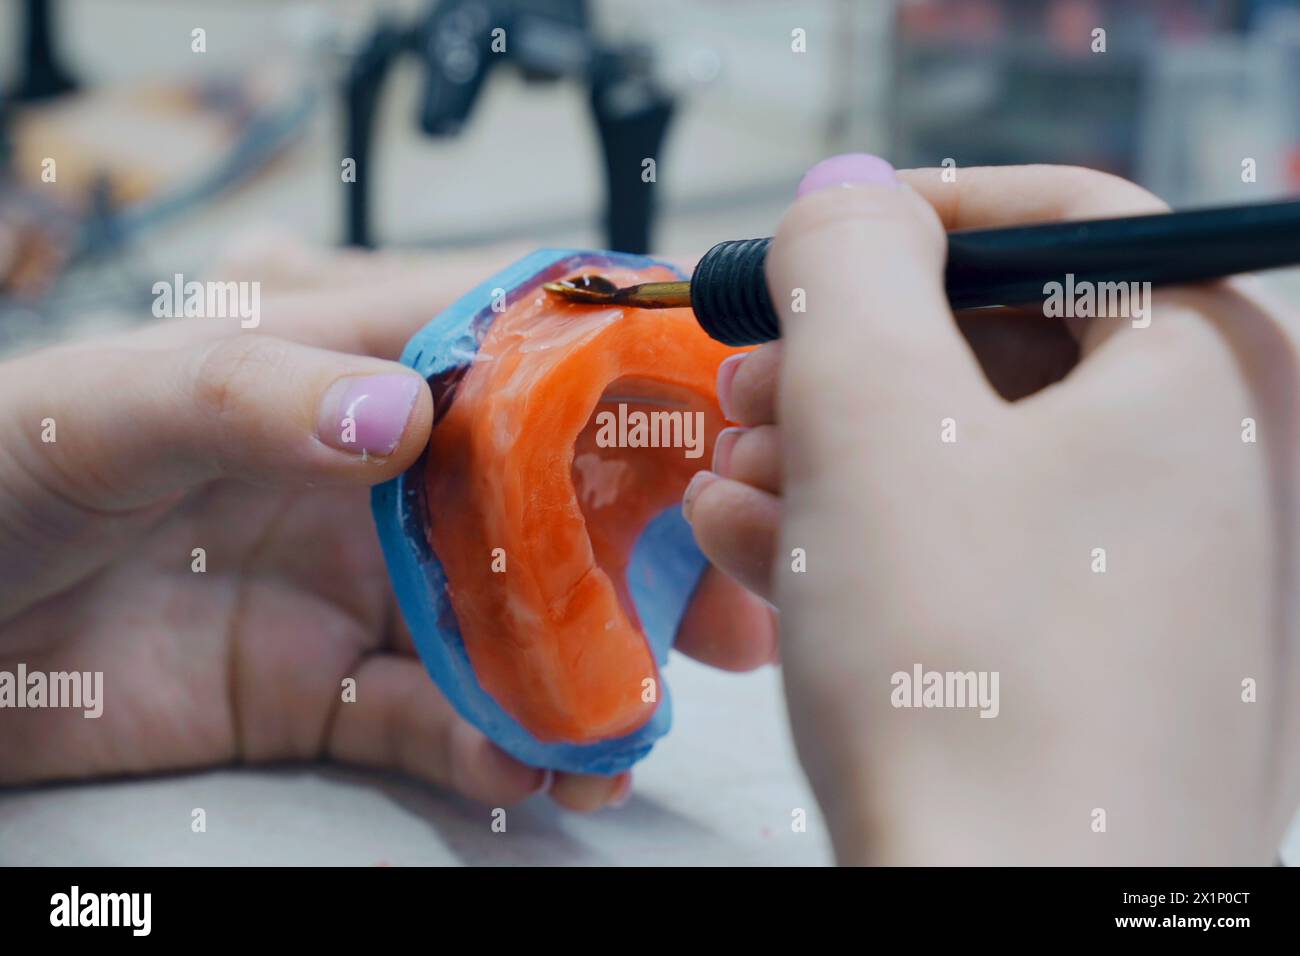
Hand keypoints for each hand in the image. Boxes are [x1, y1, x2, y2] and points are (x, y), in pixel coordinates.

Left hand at [0, 247, 776, 812]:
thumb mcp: (106, 400)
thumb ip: (251, 392)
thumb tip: (401, 416)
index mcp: (336, 359)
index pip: (506, 336)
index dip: (614, 363)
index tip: (714, 405)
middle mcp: (369, 468)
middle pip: (542, 491)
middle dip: (642, 541)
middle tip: (726, 595)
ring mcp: (357, 582)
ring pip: (508, 615)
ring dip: (586, 662)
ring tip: (642, 709)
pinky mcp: (325, 686)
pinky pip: (435, 717)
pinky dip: (493, 746)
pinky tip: (537, 768)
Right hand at [688, 159, 1299, 862]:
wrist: (1015, 938)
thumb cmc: (966, 678)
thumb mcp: (875, 418)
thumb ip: (848, 266)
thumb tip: (845, 198)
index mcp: (1203, 379)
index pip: (1067, 222)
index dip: (920, 216)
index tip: (809, 249)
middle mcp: (1209, 475)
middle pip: (1004, 348)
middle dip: (849, 355)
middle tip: (747, 376)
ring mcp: (1160, 585)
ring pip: (971, 463)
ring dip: (832, 451)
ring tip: (729, 473)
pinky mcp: (1097, 671)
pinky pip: (974, 560)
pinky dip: (866, 539)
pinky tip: (756, 547)